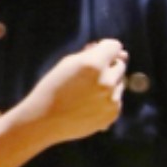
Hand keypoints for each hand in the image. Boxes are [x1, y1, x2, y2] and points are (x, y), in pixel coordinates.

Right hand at [12, 39, 127, 144]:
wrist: (43, 121)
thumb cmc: (54, 87)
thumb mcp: (69, 63)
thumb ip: (95, 54)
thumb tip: (124, 53)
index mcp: (93, 65)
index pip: (115, 46)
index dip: (104, 48)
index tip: (95, 54)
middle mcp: (106, 82)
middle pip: (119, 65)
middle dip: (107, 67)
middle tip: (85, 77)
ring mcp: (112, 100)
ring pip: (119, 83)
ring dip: (107, 83)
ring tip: (83, 93)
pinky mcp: (113, 114)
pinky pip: (117, 99)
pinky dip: (106, 99)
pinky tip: (86, 105)